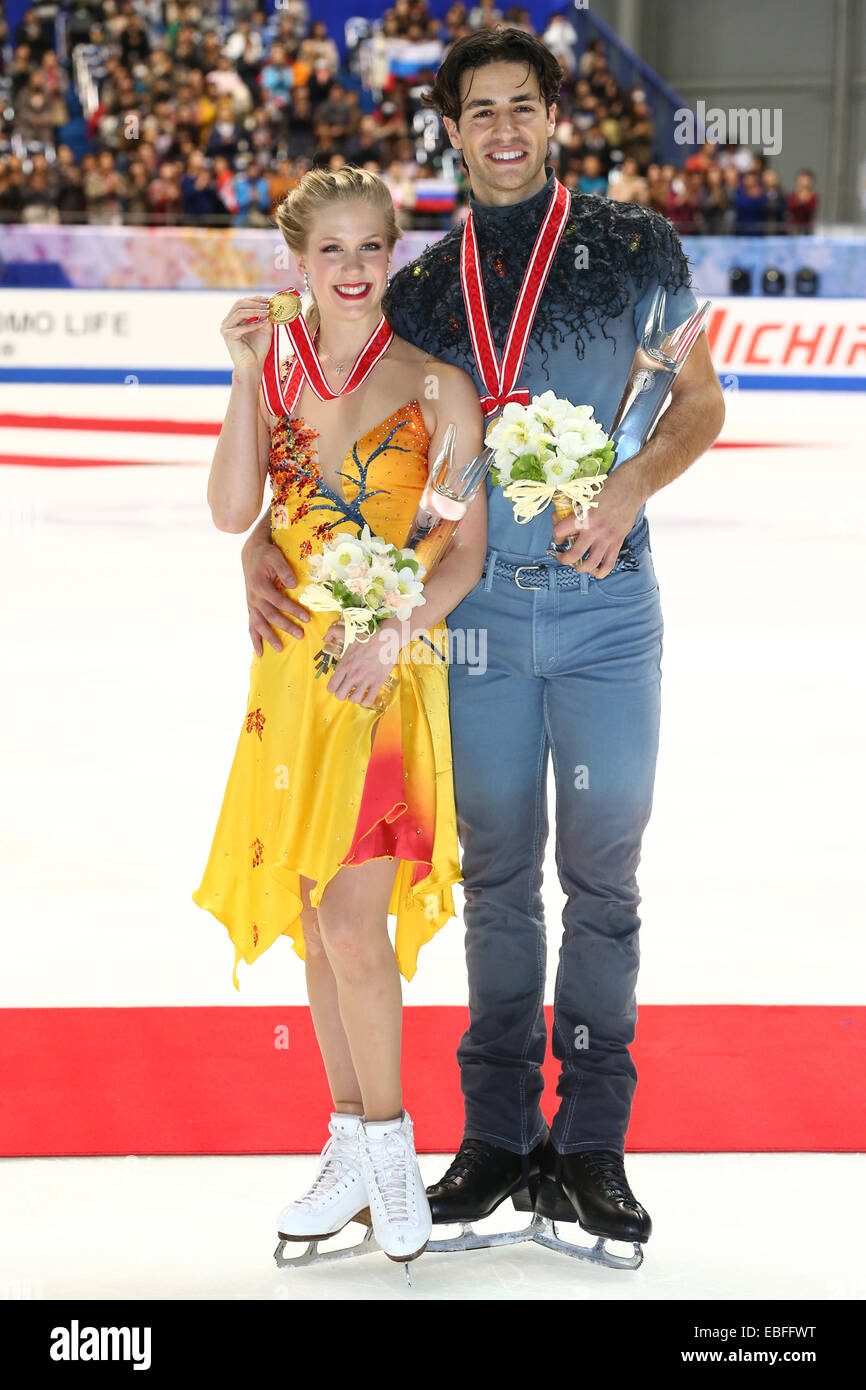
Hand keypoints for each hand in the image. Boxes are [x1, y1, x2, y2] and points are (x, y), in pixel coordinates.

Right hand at [220, 295, 271, 374]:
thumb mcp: (264, 328)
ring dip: (255, 311)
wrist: (252, 365)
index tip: (267, 299)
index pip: (241, 302)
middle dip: (255, 303)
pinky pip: (242, 327)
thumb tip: (270, 303)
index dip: (254, 299)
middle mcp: (227, 322)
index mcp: (233, 319)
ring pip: (239, 312)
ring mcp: (226, 328)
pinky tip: (264, 323)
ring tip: (267, 313)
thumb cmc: (258, 349)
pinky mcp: (228, 336)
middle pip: (239, 304)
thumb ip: (265, 316)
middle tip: (268, 304)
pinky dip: (254, 324)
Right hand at [242, 529, 309, 654]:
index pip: (279, 602)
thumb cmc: (266, 554)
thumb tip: (294, 585)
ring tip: (280, 649)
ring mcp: (251, 604)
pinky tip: (259, 652)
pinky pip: (251, 626)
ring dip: (269, 637)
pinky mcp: (251, 608)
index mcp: (260, 586)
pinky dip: (254, 639)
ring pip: (259, 624)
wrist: (251, 553)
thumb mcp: (275, 556)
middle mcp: (254, 598)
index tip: (307, 618)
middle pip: (271, 616)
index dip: (293, 610)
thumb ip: (284, 570)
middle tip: (300, 635)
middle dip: (286, 626)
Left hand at [325, 625, 396, 707]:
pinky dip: (367, 701)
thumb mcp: (346, 632)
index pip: (331, 687)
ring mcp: (365, 679)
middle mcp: (352, 675)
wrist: (386, 638)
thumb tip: (324, 638)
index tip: (339, 685)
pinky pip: (369, 700)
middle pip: (340, 696)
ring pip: (354, 699)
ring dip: (355, 697)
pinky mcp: (377, 682)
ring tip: (358, 692)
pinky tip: (367, 696)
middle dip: (343, 694)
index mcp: (343, 665)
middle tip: (348, 689)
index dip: (333, 688)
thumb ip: (332, 633)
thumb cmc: (366, 636)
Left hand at [551, 466, 644, 578]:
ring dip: (580, 568)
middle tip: (562, 557)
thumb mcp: (584, 494)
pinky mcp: (617, 542)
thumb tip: (556, 518)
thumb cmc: (607, 489)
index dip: (555, 536)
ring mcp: (606, 538)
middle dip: (564, 559)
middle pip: (573, 555)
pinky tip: (594, 570)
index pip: (560, 532)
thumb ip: (570, 507)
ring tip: (577, 565)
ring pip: (590, 564)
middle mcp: (594, 530)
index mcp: (583, 516)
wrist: (630, 488)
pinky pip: (608, 564)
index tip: (557, 538)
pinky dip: (600, 572)